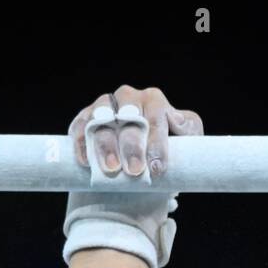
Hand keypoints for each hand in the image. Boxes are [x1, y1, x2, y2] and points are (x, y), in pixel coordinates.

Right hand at [68, 85, 203, 179]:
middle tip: (134, 170)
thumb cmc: (168, 147)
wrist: (143, 157)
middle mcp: (128, 97)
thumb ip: (188, 128)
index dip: (156, 141)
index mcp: (153, 100)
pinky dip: (81, 143)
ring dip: (105, 144)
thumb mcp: (186, 137)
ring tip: (111, 169)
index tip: (157, 167)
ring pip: (101, 119)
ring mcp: (104, 106)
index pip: (155, 116)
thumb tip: (176, 121)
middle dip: (131, 145)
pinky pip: (80, 126)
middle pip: (127, 116)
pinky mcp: (86, 118)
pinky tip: (86, 162)